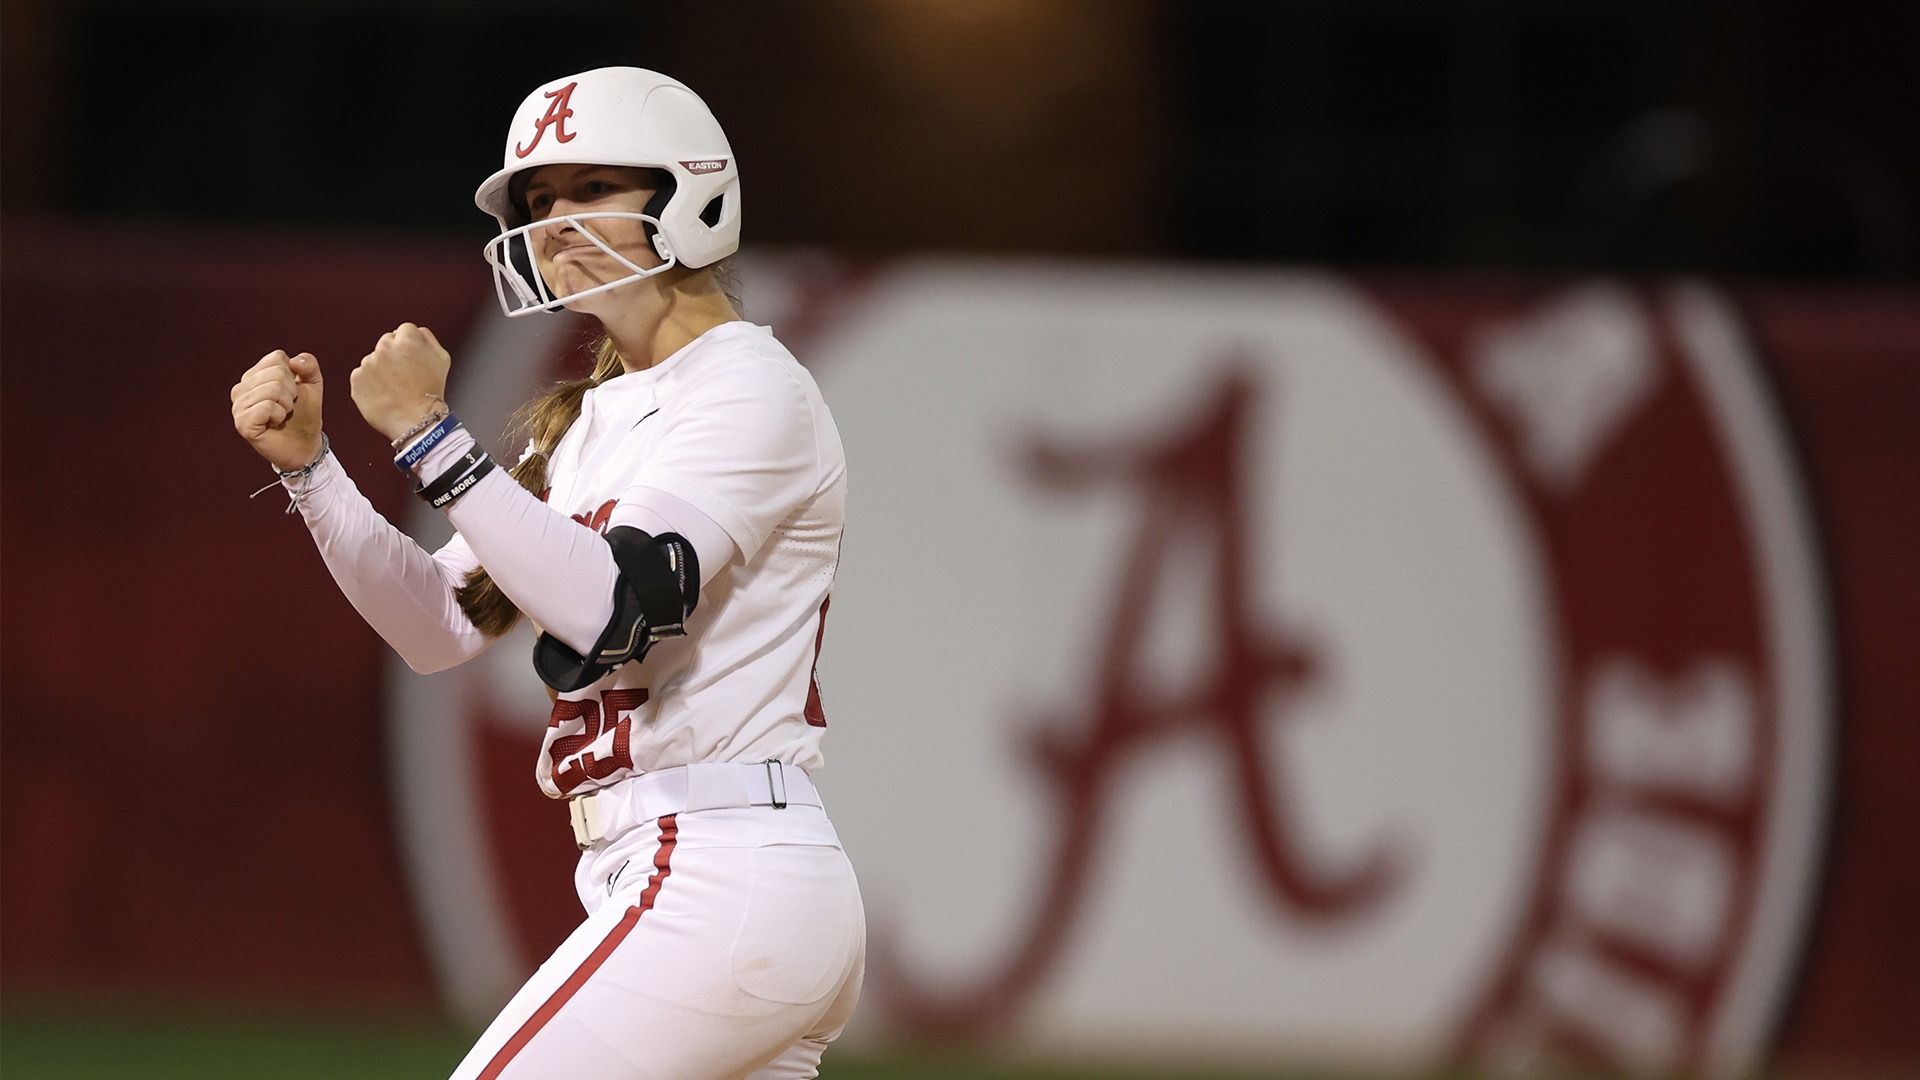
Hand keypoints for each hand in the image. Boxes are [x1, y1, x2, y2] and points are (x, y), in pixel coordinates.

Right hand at [231, 349, 324, 470]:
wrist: (305, 446)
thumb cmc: (304, 415)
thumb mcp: (312, 384)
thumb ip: (309, 365)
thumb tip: (294, 360)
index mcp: (254, 375)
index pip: (277, 357)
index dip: (293, 376)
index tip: (292, 393)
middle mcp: (241, 388)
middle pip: (277, 373)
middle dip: (292, 392)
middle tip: (287, 408)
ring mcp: (238, 406)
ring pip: (273, 389)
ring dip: (286, 405)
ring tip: (281, 415)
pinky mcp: (242, 422)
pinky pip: (267, 406)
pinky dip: (279, 415)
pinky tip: (274, 424)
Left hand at [350, 322, 451, 441]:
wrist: (417, 420)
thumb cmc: (431, 392)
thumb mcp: (442, 359)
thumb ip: (428, 338)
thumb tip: (416, 332)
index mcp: (406, 339)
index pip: (404, 330)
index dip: (410, 345)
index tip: (411, 360)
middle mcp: (384, 348)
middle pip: (386, 343)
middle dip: (393, 355)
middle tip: (404, 376)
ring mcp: (368, 363)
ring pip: (373, 360)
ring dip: (381, 370)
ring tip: (395, 388)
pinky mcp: (357, 379)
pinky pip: (362, 376)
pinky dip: (370, 383)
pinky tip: (384, 393)